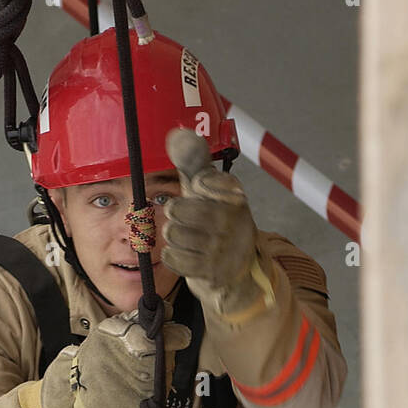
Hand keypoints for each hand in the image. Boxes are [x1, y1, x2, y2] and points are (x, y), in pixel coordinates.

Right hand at [41, 308, 190, 407]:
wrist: (73, 392)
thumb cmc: (94, 356)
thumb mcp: (112, 328)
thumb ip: (140, 318)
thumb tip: (167, 310)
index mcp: (141, 344)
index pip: (179, 337)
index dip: (175, 335)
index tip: (170, 336)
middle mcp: (146, 370)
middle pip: (171, 359)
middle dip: (159, 356)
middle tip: (140, 356)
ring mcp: (144, 394)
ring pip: (164, 380)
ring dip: (153, 375)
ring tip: (131, 373)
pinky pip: (153, 399)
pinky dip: (144, 395)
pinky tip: (129, 388)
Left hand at [162, 128, 257, 291]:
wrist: (235, 271)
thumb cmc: (215, 221)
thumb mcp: (207, 188)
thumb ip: (193, 160)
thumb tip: (177, 134)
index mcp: (234, 195)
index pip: (205, 180)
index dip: (198, 185)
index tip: (204, 189)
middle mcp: (233, 221)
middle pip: (177, 209)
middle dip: (175, 213)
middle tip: (186, 218)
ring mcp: (224, 249)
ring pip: (172, 233)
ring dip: (174, 236)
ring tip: (189, 238)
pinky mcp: (213, 273)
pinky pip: (172, 257)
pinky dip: (173, 256)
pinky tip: (187, 254)